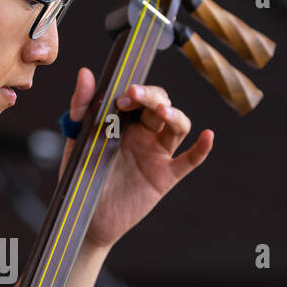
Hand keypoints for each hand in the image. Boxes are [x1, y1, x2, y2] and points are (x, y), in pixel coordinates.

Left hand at [60, 67, 213, 249]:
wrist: (84, 214)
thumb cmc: (81, 174)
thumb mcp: (78, 136)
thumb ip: (81, 105)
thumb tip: (85, 72)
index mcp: (125, 120)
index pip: (141, 95)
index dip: (136, 91)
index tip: (123, 96)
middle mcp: (144, 133)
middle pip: (162, 104)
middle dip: (152, 97)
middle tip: (134, 97)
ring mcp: (157, 154)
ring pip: (178, 126)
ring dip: (174, 115)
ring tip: (163, 112)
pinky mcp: (165, 176)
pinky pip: (189, 161)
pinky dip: (201, 149)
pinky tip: (207, 136)